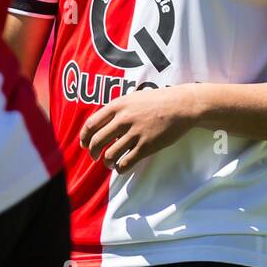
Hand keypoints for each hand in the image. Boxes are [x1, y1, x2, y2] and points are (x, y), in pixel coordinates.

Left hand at [79, 89, 198, 172]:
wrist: (181, 105)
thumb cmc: (158, 101)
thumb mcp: (133, 98)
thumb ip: (117, 110)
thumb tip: (102, 125)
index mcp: (118, 106)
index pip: (91, 124)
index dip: (84, 137)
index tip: (84, 144)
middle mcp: (123, 119)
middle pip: (96, 141)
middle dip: (92, 152)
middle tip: (94, 157)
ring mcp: (135, 133)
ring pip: (109, 155)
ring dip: (106, 162)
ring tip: (109, 164)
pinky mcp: (146, 146)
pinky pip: (125, 163)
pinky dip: (120, 168)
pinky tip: (121, 167)